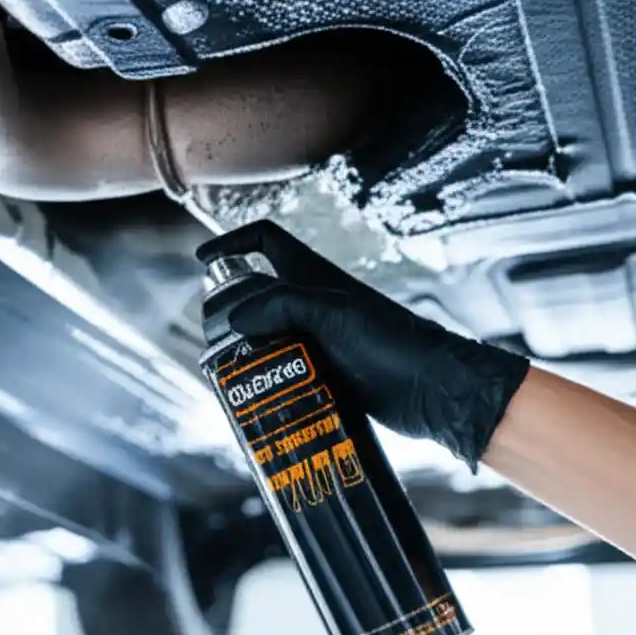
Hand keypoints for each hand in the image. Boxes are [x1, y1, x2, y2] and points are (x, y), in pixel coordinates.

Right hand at [196, 220, 529, 468]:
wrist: (433, 392)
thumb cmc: (394, 344)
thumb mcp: (335, 314)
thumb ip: (282, 305)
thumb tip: (236, 318)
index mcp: (313, 277)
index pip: (264, 242)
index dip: (232, 243)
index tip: (202, 261)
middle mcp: (312, 303)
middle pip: (254, 295)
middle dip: (228, 309)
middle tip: (211, 334)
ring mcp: (317, 338)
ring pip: (265, 335)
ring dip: (242, 349)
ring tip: (227, 368)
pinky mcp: (322, 372)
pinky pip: (281, 368)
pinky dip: (262, 377)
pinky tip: (252, 392)